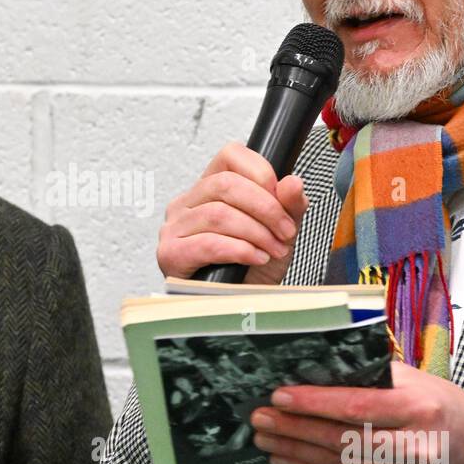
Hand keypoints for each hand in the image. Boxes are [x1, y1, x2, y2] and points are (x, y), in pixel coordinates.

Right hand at [157, 142, 308, 284]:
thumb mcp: (279, 233)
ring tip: (273, 250)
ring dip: (256, 233)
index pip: (230, 156)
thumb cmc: (252, 270)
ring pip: (219, 214)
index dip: (261, 172)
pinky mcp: (170, 254)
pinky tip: (255, 258)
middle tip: (286, 231)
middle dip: (265, 208)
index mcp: (209, 188)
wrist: (239, 308)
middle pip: (226, 184)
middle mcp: (187, 202)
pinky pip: (208, 243)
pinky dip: (239, 250)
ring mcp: (174, 227)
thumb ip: (289, 206)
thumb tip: (292, 183)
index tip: (281, 198)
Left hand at [249, 361, 463, 463]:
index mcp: (420, 409)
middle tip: (260, 418)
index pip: (358, 406)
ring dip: (294, 452)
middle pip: (342, 439)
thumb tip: (319, 370)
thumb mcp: (418, 379)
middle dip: (294, 429)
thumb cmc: (444, 406)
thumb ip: (373, 375)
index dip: (315, 402)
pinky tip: (286, 460)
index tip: (280, 395)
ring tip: (263, 439)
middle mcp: (412, 447)